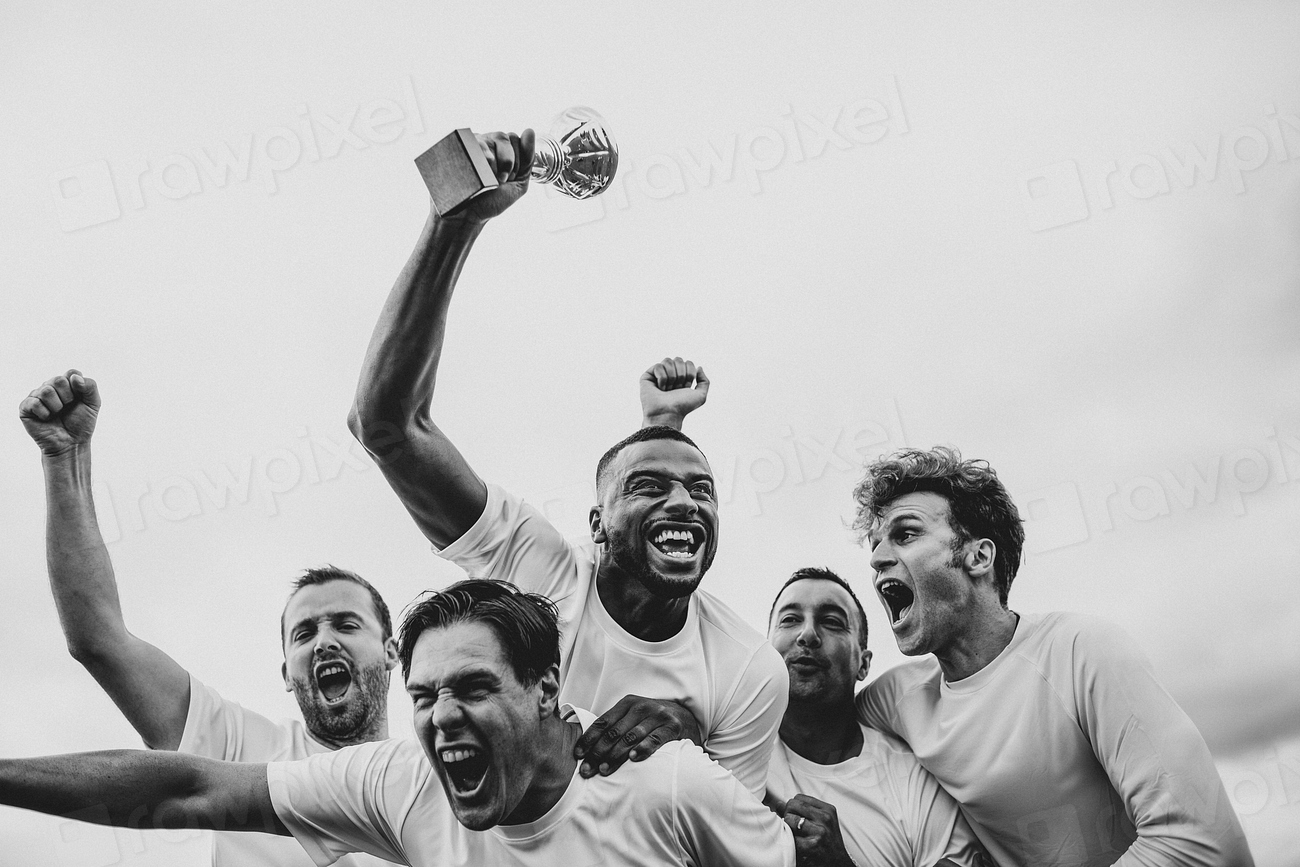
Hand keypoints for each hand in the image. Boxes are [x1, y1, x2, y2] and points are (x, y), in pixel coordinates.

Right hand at [20, 370, 100, 456]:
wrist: (70, 443)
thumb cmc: (81, 424)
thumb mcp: (93, 404)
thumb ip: (90, 386)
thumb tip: (74, 377)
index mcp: (66, 384)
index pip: (71, 372)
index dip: (77, 386)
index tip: (78, 399)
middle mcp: (50, 387)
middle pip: (58, 380)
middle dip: (68, 397)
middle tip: (67, 408)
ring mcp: (37, 396)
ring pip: (46, 390)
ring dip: (56, 406)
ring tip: (57, 414)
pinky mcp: (26, 407)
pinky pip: (34, 402)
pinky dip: (45, 413)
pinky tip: (46, 418)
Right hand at [442, 129, 535, 222]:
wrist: (468, 215)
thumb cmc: (492, 200)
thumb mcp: (518, 182)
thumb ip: (528, 159)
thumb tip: (529, 131)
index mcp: (499, 148)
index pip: (515, 139)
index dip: (518, 160)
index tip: (509, 178)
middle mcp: (484, 142)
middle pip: (505, 136)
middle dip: (509, 163)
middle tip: (500, 181)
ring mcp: (470, 144)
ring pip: (492, 140)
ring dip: (497, 164)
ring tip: (490, 180)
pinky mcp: (458, 148)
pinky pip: (477, 144)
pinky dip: (485, 161)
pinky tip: (482, 174)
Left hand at [573, 694, 702, 777]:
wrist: (686, 717)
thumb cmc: (652, 722)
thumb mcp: (633, 718)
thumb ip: (614, 727)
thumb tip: (586, 749)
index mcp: (628, 703)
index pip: (603, 722)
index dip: (589, 739)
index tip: (578, 756)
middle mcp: (641, 706)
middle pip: (614, 732)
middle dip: (598, 752)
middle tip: (587, 771)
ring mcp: (658, 716)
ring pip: (631, 737)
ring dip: (616, 755)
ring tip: (604, 770)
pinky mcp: (673, 727)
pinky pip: (655, 739)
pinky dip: (643, 748)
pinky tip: (634, 758)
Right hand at [640, 357, 709, 429]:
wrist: (668, 413)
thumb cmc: (683, 406)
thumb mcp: (700, 396)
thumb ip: (704, 381)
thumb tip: (698, 367)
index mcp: (682, 378)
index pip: (688, 363)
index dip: (689, 374)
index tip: (685, 388)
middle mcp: (670, 375)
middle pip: (678, 359)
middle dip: (680, 375)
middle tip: (676, 388)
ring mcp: (658, 375)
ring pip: (667, 361)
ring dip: (671, 377)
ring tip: (667, 389)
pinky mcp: (647, 377)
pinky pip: (657, 366)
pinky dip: (662, 378)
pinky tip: (660, 388)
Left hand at [783, 794, 854, 866]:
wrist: (837, 863)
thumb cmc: (828, 842)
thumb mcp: (822, 822)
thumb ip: (803, 810)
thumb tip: (778, 803)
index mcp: (828, 810)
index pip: (798, 798)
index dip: (793, 807)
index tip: (795, 816)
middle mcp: (824, 819)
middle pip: (792, 805)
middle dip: (788, 814)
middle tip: (793, 826)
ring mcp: (817, 832)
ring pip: (788, 819)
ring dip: (787, 827)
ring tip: (794, 834)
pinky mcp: (808, 847)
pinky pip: (788, 836)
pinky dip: (787, 839)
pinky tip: (794, 843)